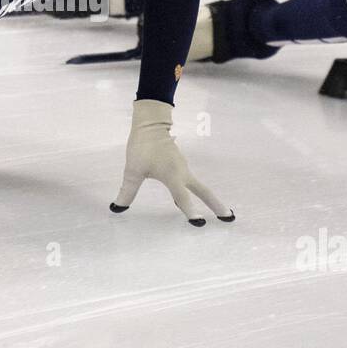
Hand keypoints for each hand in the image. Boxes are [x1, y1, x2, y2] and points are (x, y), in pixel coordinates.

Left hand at [111, 99, 232, 225]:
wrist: (151, 123)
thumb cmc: (142, 146)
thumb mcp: (132, 170)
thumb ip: (127, 191)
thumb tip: (117, 208)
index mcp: (173, 176)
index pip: (183, 198)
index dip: (190, 211)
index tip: (200, 224)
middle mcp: (182, 173)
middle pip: (203, 191)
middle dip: (216, 205)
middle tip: (229, 218)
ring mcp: (183, 168)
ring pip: (198, 187)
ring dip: (208, 199)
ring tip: (218, 212)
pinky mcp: (180, 165)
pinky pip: (190, 182)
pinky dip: (196, 192)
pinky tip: (193, 198)